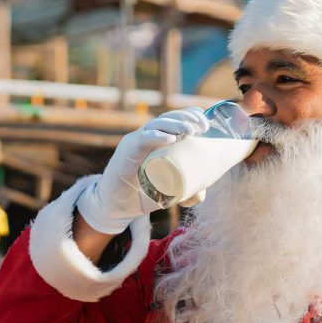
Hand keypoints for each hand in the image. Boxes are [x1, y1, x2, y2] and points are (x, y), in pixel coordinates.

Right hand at [76, 107, 209, 233]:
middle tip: (202, 128)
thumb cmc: (140, 195)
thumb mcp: (168, 192)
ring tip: (190, 131)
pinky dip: (156, 137)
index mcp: (154, 140)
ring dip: (175, 125)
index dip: (189, 115)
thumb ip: (185, 191)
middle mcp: (144, 137)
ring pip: (155, 125)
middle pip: (166, 119)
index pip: (172, 119)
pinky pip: (142, 140)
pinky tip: (171, 139)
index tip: (205, 123)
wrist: (116, 206)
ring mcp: (134, 143)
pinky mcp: (126, 153)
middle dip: (186, 118)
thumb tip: (201, 195)